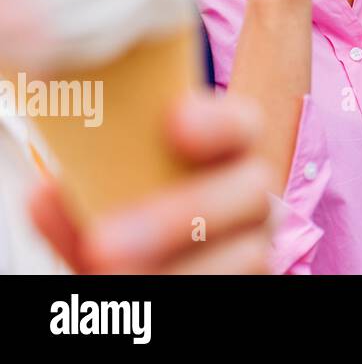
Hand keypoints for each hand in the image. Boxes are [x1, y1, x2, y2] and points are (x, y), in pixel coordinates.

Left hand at [29, 92, 273, 273]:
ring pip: (247, 254)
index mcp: (224, 154)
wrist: (150, 269)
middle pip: (250, 191)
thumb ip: (86, 196)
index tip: (175, 122)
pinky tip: (135, 299)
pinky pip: (233, 286)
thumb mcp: (108, 204)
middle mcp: (251, 196)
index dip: (218, 122)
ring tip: (107, 275)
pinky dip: (178, 288)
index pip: (242, 125)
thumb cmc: (132, 224)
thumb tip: (46, 196)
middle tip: (101, 242)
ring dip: (176, 268)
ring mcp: (255, 245)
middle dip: (177, 216)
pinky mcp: (250, 282)